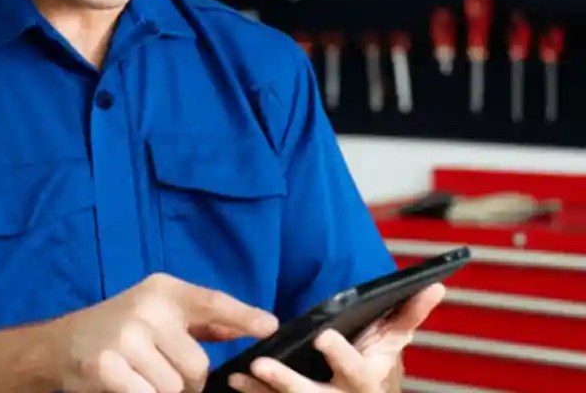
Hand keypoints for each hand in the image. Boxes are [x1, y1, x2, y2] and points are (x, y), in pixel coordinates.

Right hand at [50, 274, 278, 392]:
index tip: (269, 327)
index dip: (242, 316)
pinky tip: (126, 386)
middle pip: (197, 366)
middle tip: (158, 373)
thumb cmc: (116, 331)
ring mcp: (126, 336)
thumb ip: (203, 322)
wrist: (57, 346)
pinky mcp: (108, 365)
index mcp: (162, 291)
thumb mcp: (156, 315)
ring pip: (174, 388)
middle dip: (186, 382)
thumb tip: (257, 325)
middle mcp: (146, 308)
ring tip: (139, 379)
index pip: (211, 302)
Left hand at [229, 283, 446, 392]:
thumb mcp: (393, 342)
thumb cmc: (374, 363)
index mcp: (367, 379)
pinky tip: (235, 378)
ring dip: (264, 387)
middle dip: (288, 381)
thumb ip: (409, 315)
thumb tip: (435, 286)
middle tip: (263, 364)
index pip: (356, 371)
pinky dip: (254, 391)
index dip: (340, 355)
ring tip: (244, 370)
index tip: (323, 336)